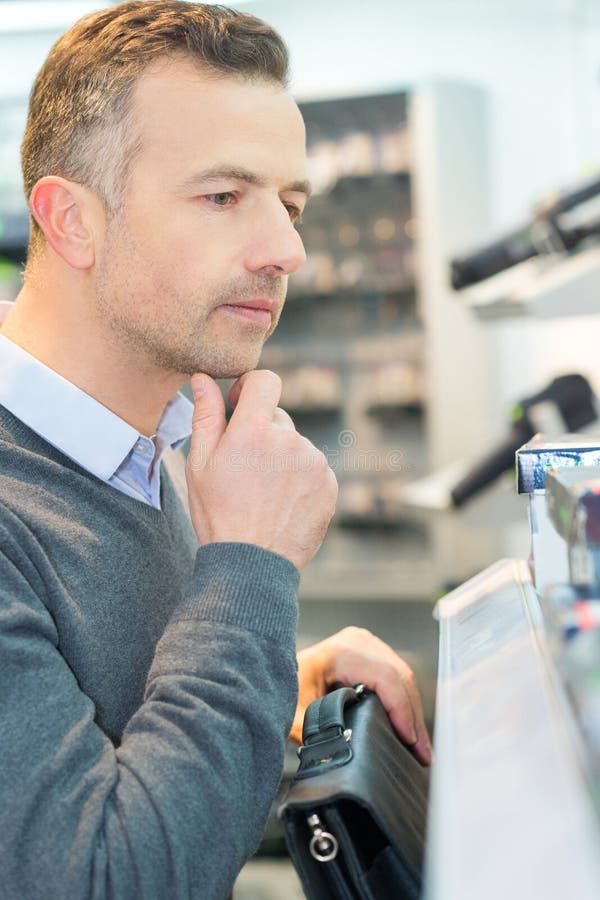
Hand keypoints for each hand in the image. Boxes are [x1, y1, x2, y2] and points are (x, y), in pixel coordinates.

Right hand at [185, 370, 337, 569]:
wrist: (252, 564)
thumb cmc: (218, 514)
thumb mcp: (199, 465)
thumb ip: (205, 416)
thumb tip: (204, 379)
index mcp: (254, 431)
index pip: (266, 381)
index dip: (251, 387)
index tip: (240, 406)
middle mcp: (289, 441)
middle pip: (277, 417)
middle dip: (261, 433)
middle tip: (244, 469)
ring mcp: (314, 463)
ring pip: (295, 445)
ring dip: (281, 458)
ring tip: (263, 493)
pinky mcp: (329, 484)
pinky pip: (312, 468)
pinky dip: (299, 478)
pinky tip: (281, 503)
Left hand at [291, 626, 432, 765]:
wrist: (274, 666)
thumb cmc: (284, 686)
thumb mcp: (291, 712)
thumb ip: (310, 732)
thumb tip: (334, 755)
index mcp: (340, 653)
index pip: (384, 676)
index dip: (401, 708)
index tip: (408, 740)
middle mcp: (358, 642)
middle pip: (400, 678)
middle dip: (413, 718)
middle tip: (423, 754)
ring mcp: (367, 645)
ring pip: (403, 678)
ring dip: (412, 713)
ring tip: (420, 748)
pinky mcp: (371, 653)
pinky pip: (396, 677)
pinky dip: (404, 703)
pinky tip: (409, 729)